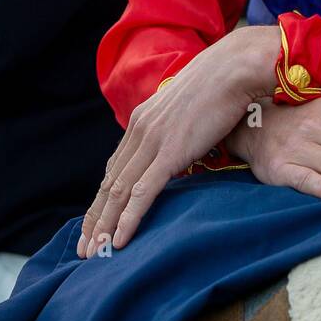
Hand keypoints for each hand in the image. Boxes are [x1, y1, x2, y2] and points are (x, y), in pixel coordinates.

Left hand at [77, 25, 280, 257]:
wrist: (234, 67)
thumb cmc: (221, 85)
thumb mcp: (187, 108)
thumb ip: (176, 129)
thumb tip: (181, 151)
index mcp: (142, 120)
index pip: (115, 168)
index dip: (103, 198)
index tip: (96, 222)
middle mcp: (139, 130)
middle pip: (110, 183)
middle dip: (96, 218)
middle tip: (86, 249)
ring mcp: (152, 141)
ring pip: (119, 192)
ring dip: (104, 226)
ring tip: (95, 253)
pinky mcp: (169, 152)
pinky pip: (142, 192)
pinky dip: (128, 219)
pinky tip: (119, 241)